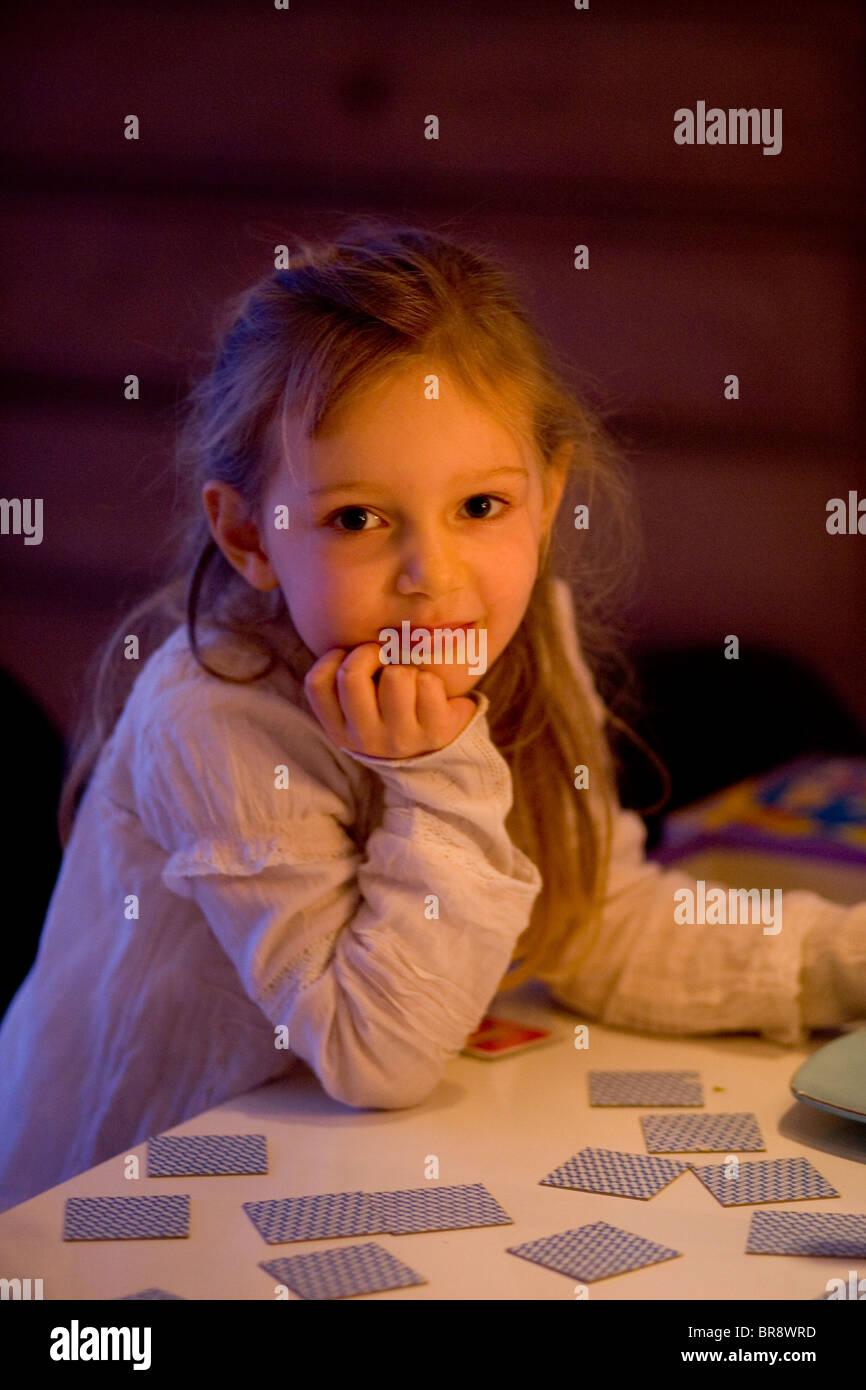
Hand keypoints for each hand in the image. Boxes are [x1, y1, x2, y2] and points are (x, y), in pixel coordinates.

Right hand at [304, 642, 477, 757]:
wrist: (436, 749)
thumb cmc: (390, 712)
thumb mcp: (358, 705)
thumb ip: (344, 678)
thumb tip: (346, 624)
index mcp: (340, 731)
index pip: (316, 683)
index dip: (333, 657)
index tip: (350, 657)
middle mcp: (366, 740)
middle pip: (351, 675)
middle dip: (369, 653)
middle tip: (383, 656)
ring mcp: (401, 738)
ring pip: (396, 675)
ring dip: (405, 668)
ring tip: (410, 681)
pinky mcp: (435, 732)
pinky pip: (428, 682)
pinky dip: (432, 680)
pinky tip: (432, 694)